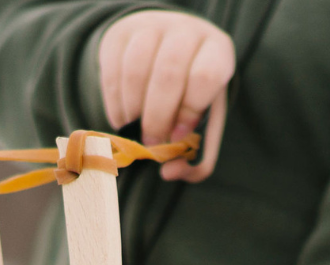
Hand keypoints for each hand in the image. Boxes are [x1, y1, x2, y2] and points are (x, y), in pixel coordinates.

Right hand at [98, 10, 234, 180]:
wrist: (163, 49)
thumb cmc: (187, 94)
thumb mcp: (202, 119)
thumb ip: (196, 154)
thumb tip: (170, 173)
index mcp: (217, 50)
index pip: (205, 76)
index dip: (189, 111)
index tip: (179, 135)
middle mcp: (186, 31)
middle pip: (168, 74)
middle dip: (157, 117)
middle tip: (152, 141)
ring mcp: (151, 26)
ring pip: (136, 70)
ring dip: (132, 109)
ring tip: (133, 128)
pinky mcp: (120, 33)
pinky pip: (112, 70)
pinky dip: (114, 102)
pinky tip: (122, 116)